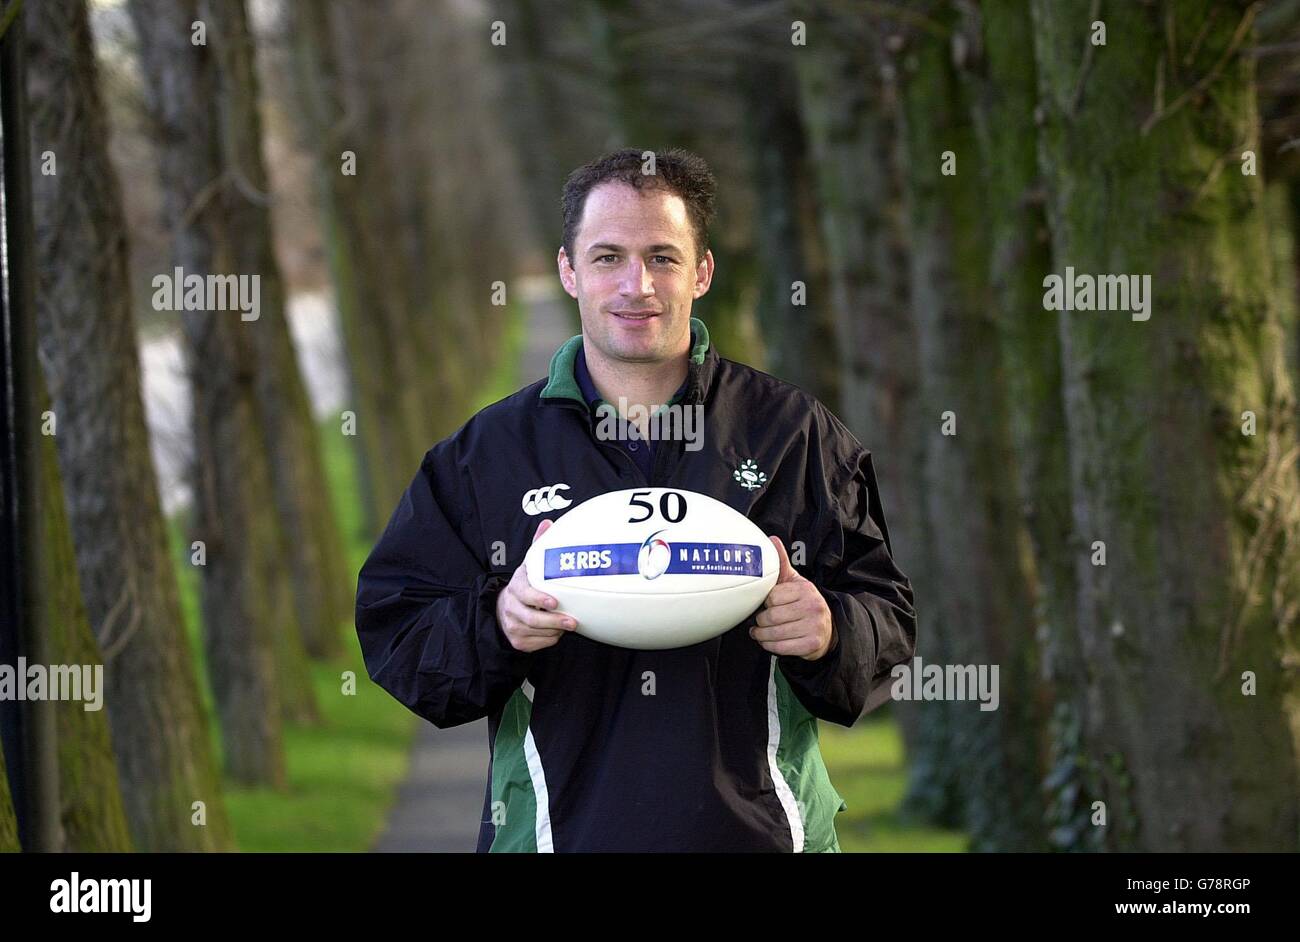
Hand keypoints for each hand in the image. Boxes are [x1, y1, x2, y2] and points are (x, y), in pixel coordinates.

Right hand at [496, 519, 577, 652]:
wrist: (503, 609)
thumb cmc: (525, 585)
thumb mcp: (529, 565)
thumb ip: (539, 545)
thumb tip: (548, 523)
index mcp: (516, 587)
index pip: (525, 595)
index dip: (539, 599)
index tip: (554, 602)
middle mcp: (511, 607)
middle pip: (532, 618)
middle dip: (554, 621)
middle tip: (573, 621)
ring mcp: (512, 626)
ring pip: (538, 633)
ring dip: (555, 630)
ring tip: (569, 624)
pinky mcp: (517, 641)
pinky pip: (539, 644)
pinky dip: (550, 639)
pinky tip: (557, 632)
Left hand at [751, 535, 833, 659]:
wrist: (828, 628)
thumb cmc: (805, 603)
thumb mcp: (795, 582)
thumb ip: (782, 563)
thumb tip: (772, 540)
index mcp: (805, 589)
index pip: (772, 597)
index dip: (766, 602)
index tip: (767, 604)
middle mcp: (812, 607)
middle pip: (771, 616)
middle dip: (761, 621)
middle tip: (760, 621)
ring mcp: (814, 627)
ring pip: (774, 634)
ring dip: (761, 635)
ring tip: (759, 632)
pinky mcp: (811, 645)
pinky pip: (781, 648)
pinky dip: (769, 646)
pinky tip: (768, 641)